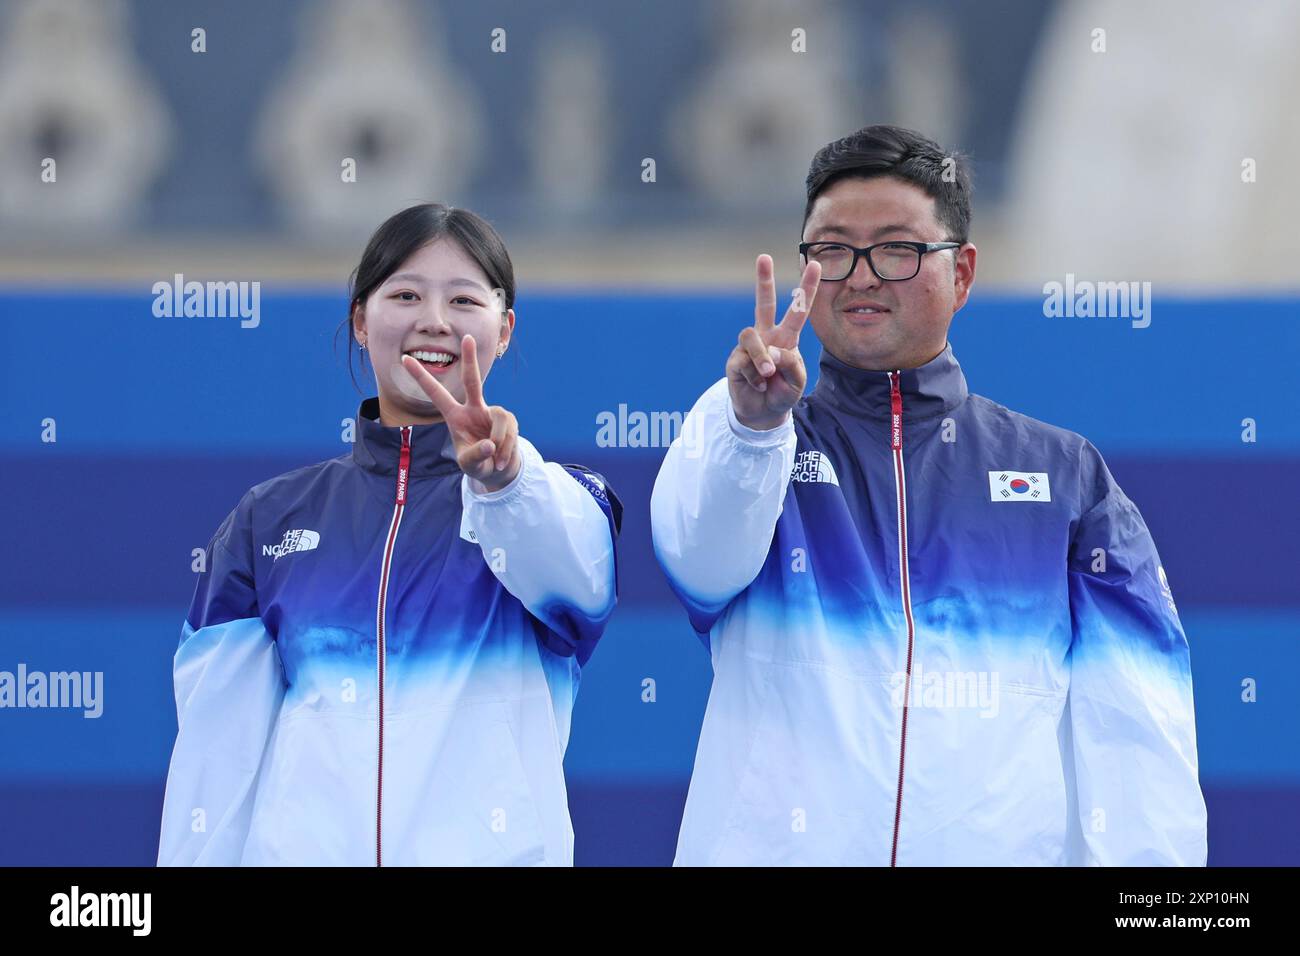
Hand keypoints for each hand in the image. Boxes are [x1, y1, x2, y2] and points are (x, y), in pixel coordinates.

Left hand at [400, 333, 520, 491]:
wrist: (499, 471)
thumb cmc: (478, 464)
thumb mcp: (470, 465)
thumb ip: (476, 456)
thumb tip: (490, 444)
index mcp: (455, 416)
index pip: (436, 393)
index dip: (421, 377)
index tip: (404, 359)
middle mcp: (474, 408)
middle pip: (471, 380)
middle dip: (470, 359)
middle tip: (468, 338)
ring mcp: (492, 412)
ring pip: (498, 418)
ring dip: (499, 441)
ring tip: (496, 461)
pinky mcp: (509, 419)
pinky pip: (509, 430)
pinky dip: (506, 448)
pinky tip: (502, 461)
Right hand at [726, 254, 821, 429]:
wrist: (762, 413)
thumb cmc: (782, 392)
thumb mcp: (797, 381)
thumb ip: (791, 363)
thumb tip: (772, 350)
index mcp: (787, 337)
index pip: (798, 309)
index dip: (807, 288)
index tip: (816, 264)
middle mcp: (766, 336)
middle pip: (763, 303)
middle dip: (763, 280)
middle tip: (763, 257)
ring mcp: (749, 347)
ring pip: (750, 335)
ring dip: (762, 357)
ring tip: (768, 374)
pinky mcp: (735, 360)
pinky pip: (743, 361)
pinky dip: (754, 377)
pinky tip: (759, 385)